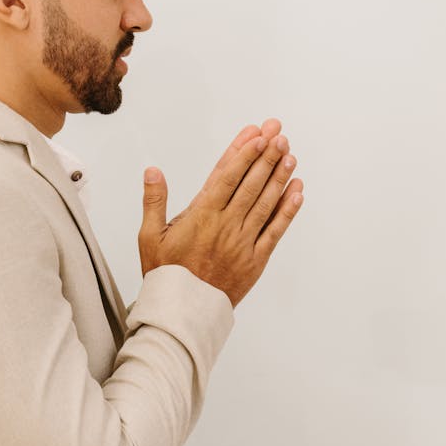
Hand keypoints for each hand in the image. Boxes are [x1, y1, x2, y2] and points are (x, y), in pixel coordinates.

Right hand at [138, 119, 304, 306]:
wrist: (182, 311)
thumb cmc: (164, 273)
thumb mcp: (149, 236)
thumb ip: (154, 201)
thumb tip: (153, 171)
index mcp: (201, 216)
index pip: (226, 176)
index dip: (243, 153)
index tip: (256, 135)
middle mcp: (226, 225)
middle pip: (250, 184)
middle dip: (266, 156)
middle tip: (278, 134)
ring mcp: (243, 242)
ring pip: (266, 202)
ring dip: (279, 176)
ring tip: (289, 154)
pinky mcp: (256, 259)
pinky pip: (276, 230)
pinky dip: (288, 209)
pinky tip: (297, 190)